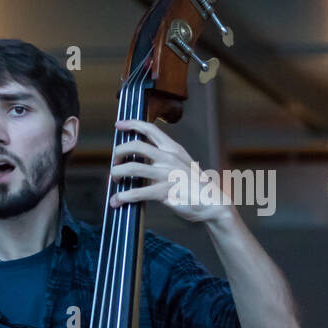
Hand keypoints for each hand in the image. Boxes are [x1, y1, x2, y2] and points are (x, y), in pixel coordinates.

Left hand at [109, 119, 231, 223]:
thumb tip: (137, 161)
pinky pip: (136, 192)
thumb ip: (162, 160)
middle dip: (118, 153)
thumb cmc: (193, 186)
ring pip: (131, 168)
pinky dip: (122, 197)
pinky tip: (117, 200)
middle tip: (115, 162)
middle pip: (135, 146)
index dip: (132, 124)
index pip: (150, 129)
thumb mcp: (180, 165)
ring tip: (115, 180)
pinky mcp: (164, 191)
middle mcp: (169, 158)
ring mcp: (166, 174)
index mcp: (173, 149)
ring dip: (117, 173)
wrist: (212, 203)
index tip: (118, 125)